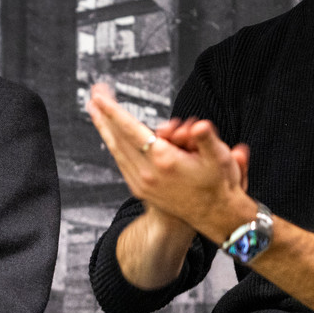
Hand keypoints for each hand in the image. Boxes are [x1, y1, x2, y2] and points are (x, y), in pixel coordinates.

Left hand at [86, 84, 249, 241]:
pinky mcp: (140, 188)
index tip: (100, 97)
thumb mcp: (220, 158)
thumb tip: (200, 126)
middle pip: (117, 138)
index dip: (113, 111)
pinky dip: (112, 145)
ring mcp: (141, 182)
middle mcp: (148, 172)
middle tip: (93, 96)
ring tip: (94, 111)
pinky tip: (110, 136)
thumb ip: (207, 138)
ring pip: (115, 150)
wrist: (213, 216)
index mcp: (164, 161)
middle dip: (103, 115)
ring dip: (104, 129)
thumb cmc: (217, 184)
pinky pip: (120, 161)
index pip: (131, 130)